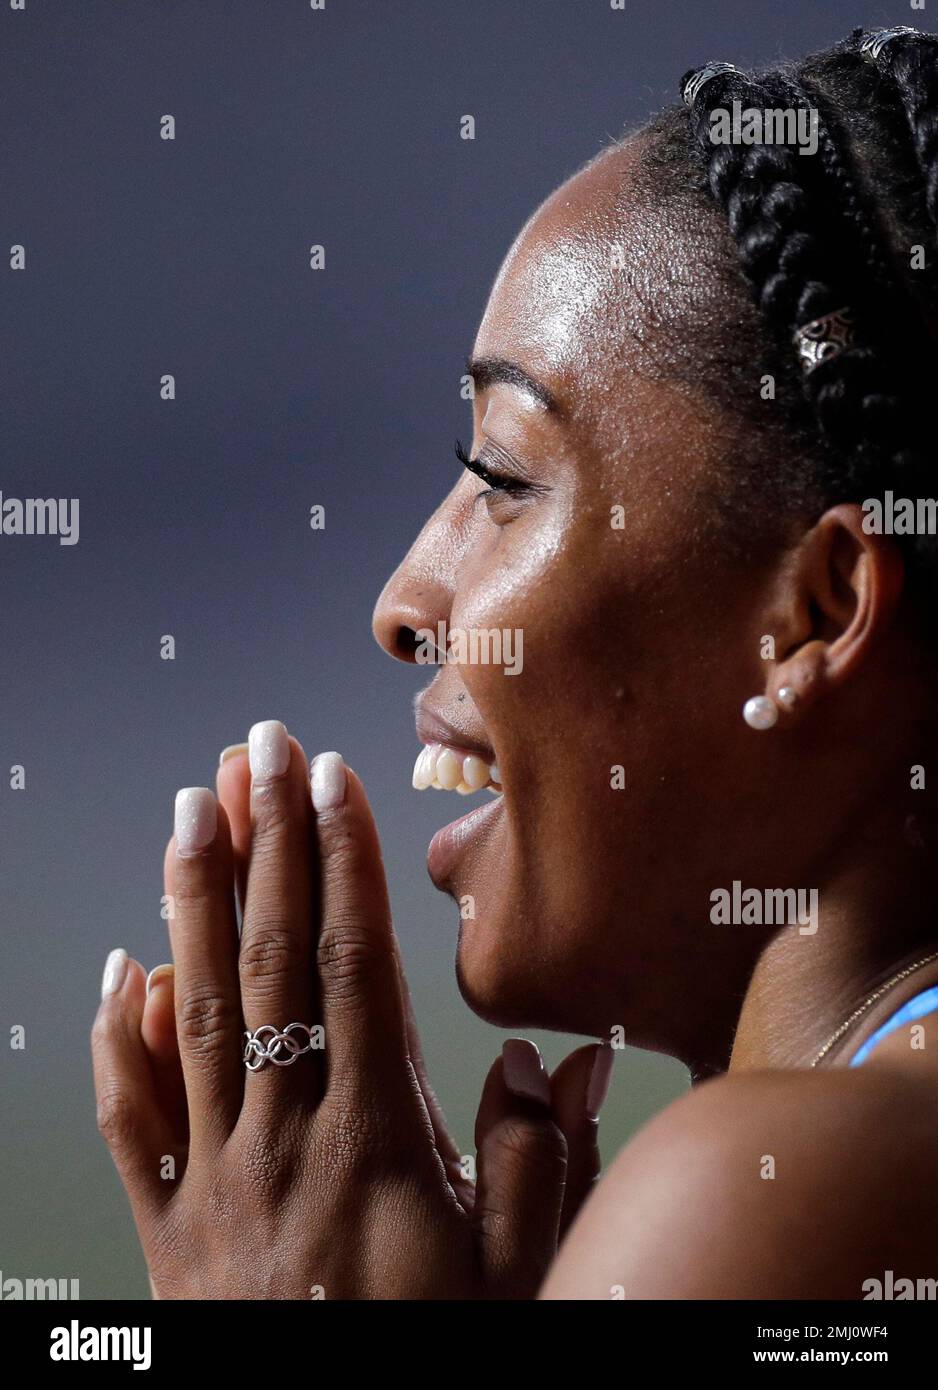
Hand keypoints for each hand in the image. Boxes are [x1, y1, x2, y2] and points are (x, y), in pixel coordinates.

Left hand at [92, 723, 612, 1298]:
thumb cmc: (436, 1358)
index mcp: (373, 1142)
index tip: (331, 782)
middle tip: (255, 750)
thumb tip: (553, 1053)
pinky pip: (131, 1118)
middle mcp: (283, 1139)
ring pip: (194, 1011)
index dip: (343, 864)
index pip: (352, 966)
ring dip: (191, 902)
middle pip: (269, 961)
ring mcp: (213, 1179)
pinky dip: (120, 1038)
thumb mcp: (521, 1280)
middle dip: (266, 843)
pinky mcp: (165, 1227)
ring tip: (193, 810)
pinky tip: (123, 970)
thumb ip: (540, 1164)